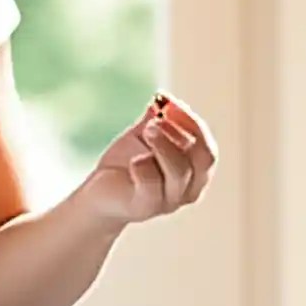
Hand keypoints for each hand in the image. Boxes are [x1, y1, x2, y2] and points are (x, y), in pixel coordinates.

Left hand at [81, 93, 217, 226]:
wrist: (97, 193)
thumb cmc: (126, 164)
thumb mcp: (145, 137)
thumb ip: (157, 119)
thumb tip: (163, 98)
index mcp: (195, 174)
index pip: (207, 149)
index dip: (192, 123)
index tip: (169, 103)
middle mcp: (188, 191)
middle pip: (203, 160)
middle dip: (182, 131)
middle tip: (157, 119)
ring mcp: (167, 202)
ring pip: (179, 172)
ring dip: (164, 145)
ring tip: (147, 131)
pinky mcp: (144, 207)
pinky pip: (151, 184)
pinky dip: (143, 165)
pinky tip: (133, 161)